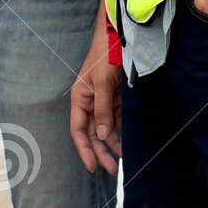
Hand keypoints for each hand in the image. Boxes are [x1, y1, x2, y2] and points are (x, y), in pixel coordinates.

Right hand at [69, 13, 120, 175]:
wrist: (118, 37)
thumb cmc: (105, 56)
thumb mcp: (103, 83)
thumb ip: (103, 109)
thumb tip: (101, 135)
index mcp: (80, 99)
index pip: (79, 131)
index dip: (85, 149)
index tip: (93, 166)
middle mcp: (90, 103)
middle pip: (93, 134)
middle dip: (101, 151)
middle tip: (111, 170)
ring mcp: (104, 101)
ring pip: (106, 129)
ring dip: (113, 144)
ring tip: (122, 160)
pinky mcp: (117, 99)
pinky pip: (117, 120)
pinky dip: (121, 132)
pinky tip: (128, 142)